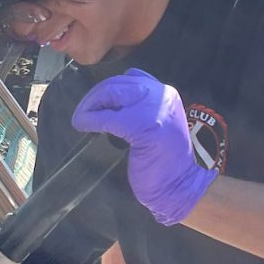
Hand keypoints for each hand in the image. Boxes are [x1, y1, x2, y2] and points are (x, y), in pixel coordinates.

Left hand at [71, 68, 216, 225]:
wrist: (182, 186)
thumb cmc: (167, 163)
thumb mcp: (157, 126)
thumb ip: (140, 111)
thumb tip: (107, 106)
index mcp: (166, 94)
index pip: (131, 76)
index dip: (109, 89)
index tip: (97, 104)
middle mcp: (161, 95)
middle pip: (117, 83)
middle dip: (94, 96)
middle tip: (82, 113)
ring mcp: (153, 109)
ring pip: (111, 93)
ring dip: (89, 105)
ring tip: (80, 119)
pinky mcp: (142, 126)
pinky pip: (107, 117)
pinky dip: (90, 120)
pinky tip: (82, 126)